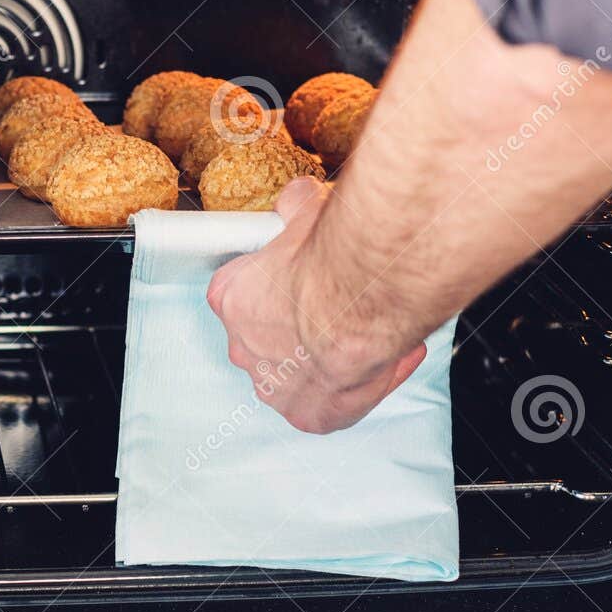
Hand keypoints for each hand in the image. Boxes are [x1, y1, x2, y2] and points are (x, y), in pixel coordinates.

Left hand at [206, 177, 428, 433]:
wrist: (358, 301)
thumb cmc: (331, 258)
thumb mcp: (307, 212)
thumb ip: (297, 206)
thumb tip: (299, 197)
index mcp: (230, 299)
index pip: (240, 292)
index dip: (274, 283)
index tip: (300, 276)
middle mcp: (243, 348)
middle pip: (264, 337)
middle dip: (298, 324)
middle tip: (338, 306)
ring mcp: (273, 386)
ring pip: (295, 373)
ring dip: (324, 358)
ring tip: (365, 335)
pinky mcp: (308, 415)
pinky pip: (329, 403)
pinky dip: (357, 387)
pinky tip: (381, 363)